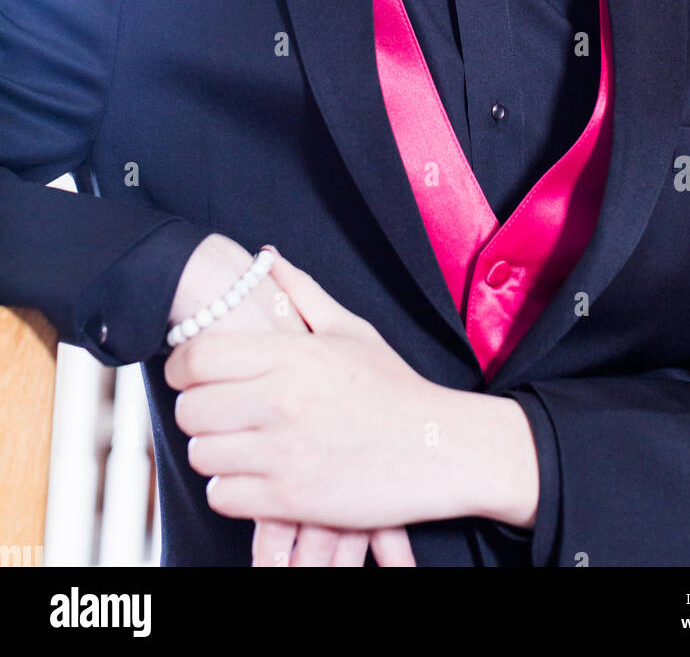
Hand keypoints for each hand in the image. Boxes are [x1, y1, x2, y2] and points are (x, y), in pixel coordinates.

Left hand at [167, 250, 460, 531]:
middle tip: (218, 411)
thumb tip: (264, 258)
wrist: (439, 448)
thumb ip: (300, 293)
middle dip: (196, 410)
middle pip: (190, 410)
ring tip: (240, 443)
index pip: (198, 358)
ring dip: (215, 451)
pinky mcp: (290, 500)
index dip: (180, 366)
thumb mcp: (350, 330)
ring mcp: (285, 454)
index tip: (187, 374)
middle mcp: (283, 402)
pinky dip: (232, 488)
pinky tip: (256, 474)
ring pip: (203, 455)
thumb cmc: (393, 387)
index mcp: (293, 355)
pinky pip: (223, 496)